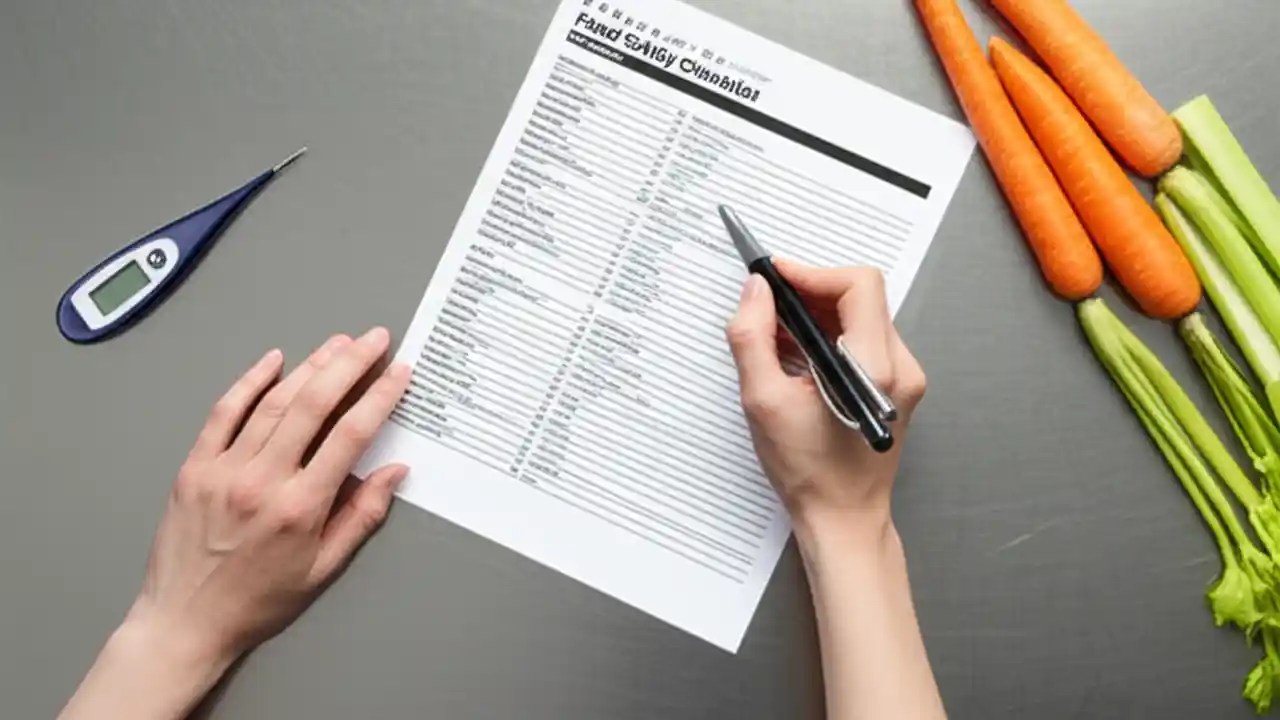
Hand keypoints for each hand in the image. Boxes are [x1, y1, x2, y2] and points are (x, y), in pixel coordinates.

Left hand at [61, 328, 411, 719]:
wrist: (184, 621)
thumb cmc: (259, 601)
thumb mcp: (323, 568)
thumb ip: (362, 516)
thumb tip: (394, 472)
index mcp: (300, 507)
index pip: (350, 435)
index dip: (379, 397)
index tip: (399, 372)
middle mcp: (262, 480)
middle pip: (314, 405)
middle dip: (349, 365)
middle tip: (374, 339)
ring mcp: (224, 469)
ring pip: (274, 403)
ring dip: (310, 367)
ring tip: (338, 344)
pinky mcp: (194, 466)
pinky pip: (224, 412)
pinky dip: (250, 382)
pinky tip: (274, 360)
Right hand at [725, 261, 925, 542]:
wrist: (843, 517)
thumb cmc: (807, 471)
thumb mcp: (763, 401)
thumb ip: (752, 338)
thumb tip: (754, 290)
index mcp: (873, 368)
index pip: (858, 285)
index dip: (812, 272)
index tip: (776, 276)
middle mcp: (899, 366)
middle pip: (861, 296)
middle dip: (811, 291)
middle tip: (770, 303)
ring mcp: (904, 375)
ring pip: (863, 315)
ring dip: (820, 312)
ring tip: (779, 331)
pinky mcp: (897, 384)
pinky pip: (866, 338)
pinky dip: (831, 334)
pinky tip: (800, 353)